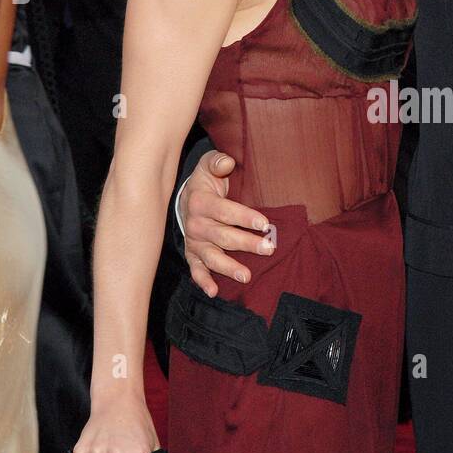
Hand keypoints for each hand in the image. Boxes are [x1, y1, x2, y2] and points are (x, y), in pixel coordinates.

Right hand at [182, 149, 274, 295]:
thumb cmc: (205, 182)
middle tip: (268, 248)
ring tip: (246, 276)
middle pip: (223, 236)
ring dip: (228, 267)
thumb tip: (227, 162)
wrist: (184, 199)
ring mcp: (194, 242)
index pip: (225, 211)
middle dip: (246, 244)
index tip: (264, 223)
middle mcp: (196, 224)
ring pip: (212, 257)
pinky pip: (196, 270)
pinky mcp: (192, 254)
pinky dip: (203, 281)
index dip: (244, 217)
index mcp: (201, 202)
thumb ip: (217, 161)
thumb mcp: (208, 165)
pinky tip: (214, 291)